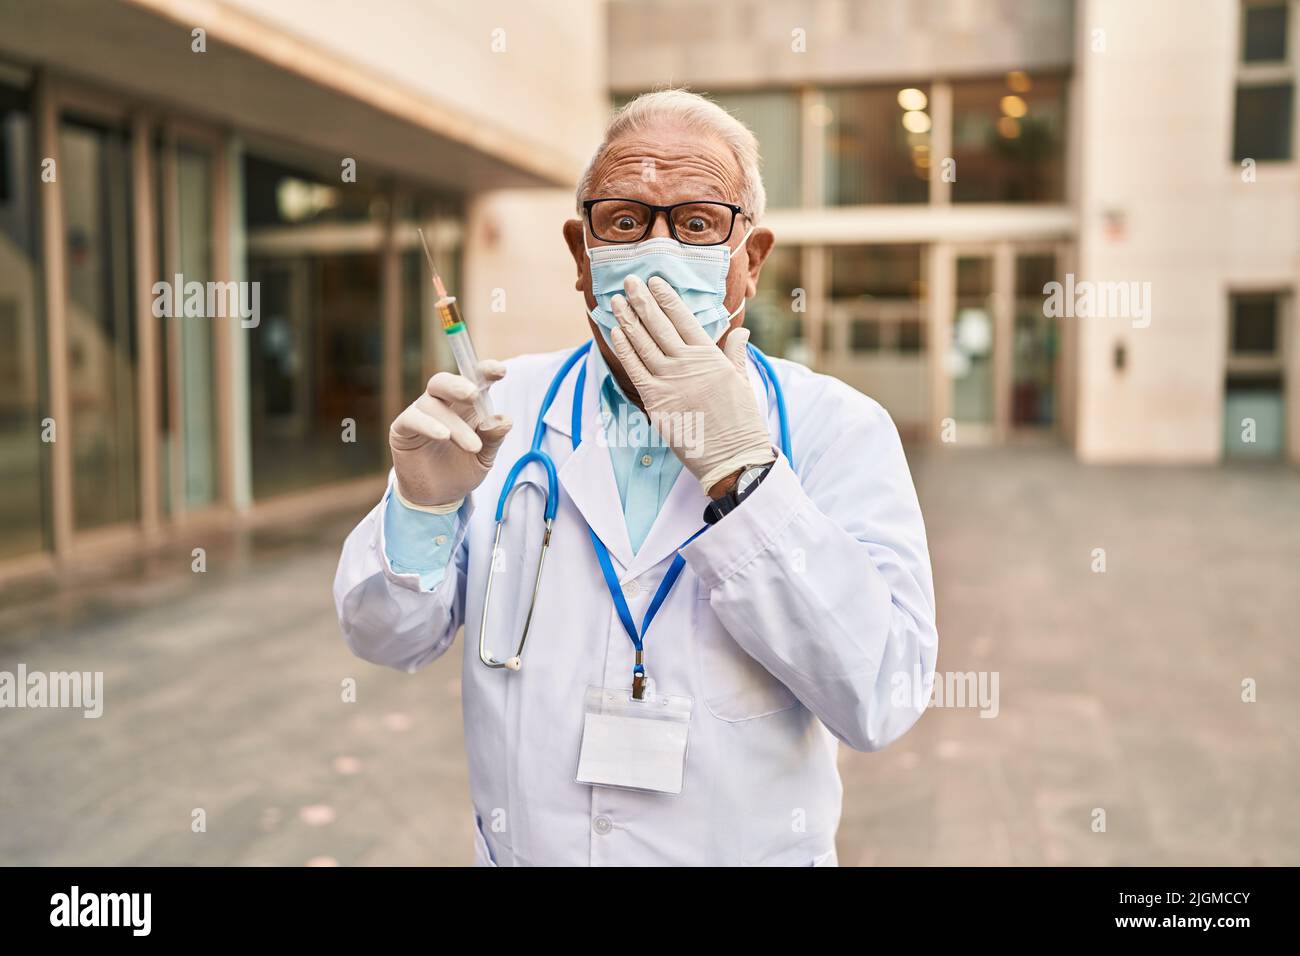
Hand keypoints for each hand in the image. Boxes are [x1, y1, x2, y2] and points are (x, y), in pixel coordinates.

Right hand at [389, 363, 511, 507]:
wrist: (438, 497)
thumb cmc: (462, 469)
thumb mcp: (484, 457)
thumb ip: (493, 438)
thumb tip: (504, 420)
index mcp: (465, 404)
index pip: (473, 380)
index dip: (485, 371)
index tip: (500, 371)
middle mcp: (441, 403)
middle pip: (443, 381)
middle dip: (459, 384)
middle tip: (474, 395)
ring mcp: (420, 414)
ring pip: (433, 406)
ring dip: (455, 426)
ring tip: (473, 447)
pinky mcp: (402, 429)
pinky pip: (413, 419)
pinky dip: (429, 425)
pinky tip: (443, 436)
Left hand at [608, 274, 774, 494]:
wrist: (733, 456)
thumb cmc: (741, 422)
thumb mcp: (743, 381)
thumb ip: (735, 354)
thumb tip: (742, 331)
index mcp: (710, 356)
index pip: (684, 318)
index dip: (667, 298)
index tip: (655, 282)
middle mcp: (687, 364)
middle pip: (659, 325)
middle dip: (643, 301)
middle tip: (630, 281)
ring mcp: (669, 381)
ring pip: (643, 343)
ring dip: (628, 319)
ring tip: (617, 300)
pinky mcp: (656, 401)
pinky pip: (634, 369)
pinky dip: (624, 348)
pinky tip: (616, 332)